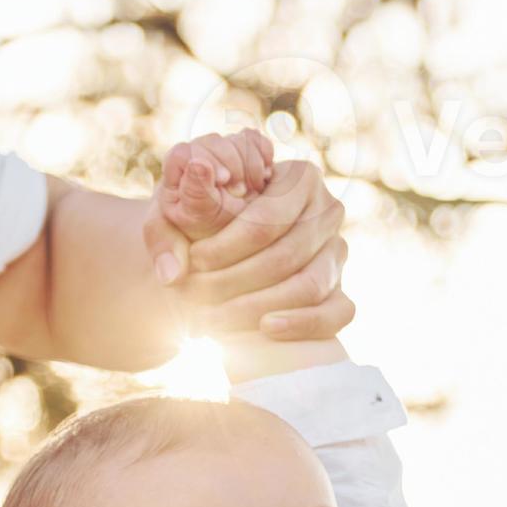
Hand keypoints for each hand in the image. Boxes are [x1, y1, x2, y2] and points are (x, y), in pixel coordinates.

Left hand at [143, 149, 353, 344]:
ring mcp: (337, 254)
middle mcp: (328, 212)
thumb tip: (172, 273)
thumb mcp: (176, 218)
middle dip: (237, 281)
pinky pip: (337, 313)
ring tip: (216, 321)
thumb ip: (165, 236)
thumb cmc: (201, 227)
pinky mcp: (341, 292)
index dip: (227, 245)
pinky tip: (265, 329)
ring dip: (260, 306)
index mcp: (300, 178)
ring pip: (309, 284)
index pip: (267, 219)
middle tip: (197, 299)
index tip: (194, 262)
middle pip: (286, 254)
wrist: (221, 257)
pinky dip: (302, 324)